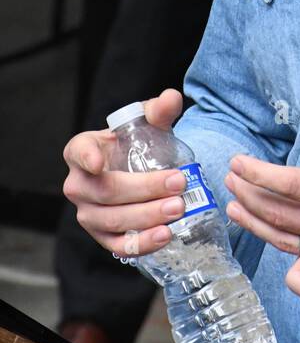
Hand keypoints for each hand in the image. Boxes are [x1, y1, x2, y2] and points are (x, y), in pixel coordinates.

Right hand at [61, 89, 187, 259]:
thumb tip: (171, 98)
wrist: (138, 171)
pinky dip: (142, 243)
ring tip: (178, 208)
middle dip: (145, 189)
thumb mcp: (147, 124)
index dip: (87, 157)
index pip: (79, 151)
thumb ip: (159, 109)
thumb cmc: (136, 144)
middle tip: (179, 183)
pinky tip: (165, 235)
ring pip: (113, 220)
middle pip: (107, 191)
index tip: (100, 161)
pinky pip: (118, 245)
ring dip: (148, 216)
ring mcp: (88, 214)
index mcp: (82, 150)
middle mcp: (78, 184)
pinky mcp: (102, 236)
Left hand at [223, 81, 299, 302]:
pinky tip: (287, 253)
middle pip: (280, 215)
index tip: (237, 163)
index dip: (258, 174)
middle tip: (230, 179)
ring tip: (237, 208)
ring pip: (287, 244)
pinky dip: (293, 272)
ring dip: (257, 225)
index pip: (292, 185)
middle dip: (248, 195)